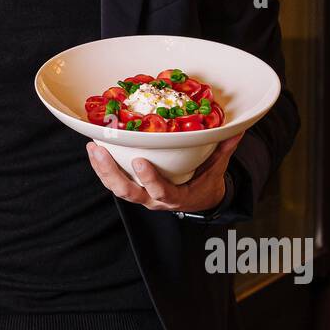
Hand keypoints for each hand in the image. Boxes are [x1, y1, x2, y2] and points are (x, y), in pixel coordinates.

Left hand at [87, 133, 244, 213]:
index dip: (149, 179)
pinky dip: (102, 168)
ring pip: (116, 188)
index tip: (139, 161)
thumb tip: (237, 130)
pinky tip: (95, 150)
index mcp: (175, 197)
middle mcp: (154, 199)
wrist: (198, 199)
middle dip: (111, 173)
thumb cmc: (206, 182)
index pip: (161, 191)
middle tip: (100, 151)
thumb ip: (224, 149)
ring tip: (92, 147)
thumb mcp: (218, 168)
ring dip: (101, 169)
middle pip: (127, 192)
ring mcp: (141, 196)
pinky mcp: (133, 189)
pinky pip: (114, 182)